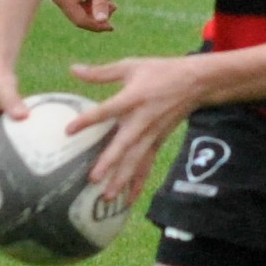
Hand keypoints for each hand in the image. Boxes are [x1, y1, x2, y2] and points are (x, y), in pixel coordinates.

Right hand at [48, 0, 116, 31]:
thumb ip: (101, 1)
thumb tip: (102, 21)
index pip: (80, 20)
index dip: (97, 26)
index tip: (112, 26)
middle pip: (78, 18)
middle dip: (97, 17)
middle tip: (115, 7)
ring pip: (79, 13)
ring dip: (96, 10)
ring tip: (112, 0)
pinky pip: (78, 6)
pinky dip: (91, 4)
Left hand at [65, 56, 209, 203]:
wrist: (196, 82)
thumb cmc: (160, 71)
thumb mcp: (131, 66)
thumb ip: (101, 72)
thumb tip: (73, 69)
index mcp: (133, 98)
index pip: (107, 111)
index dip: (88, 120)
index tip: (68, 131)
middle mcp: (143, 119)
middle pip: (125, 144)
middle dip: (110, 162)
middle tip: (93, 179)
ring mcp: (152, 133)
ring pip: (136, 160)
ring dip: (123, 179)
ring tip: (107, 197)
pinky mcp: (158, 141)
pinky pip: (147, 165)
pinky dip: (138, 182)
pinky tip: (128, 199)